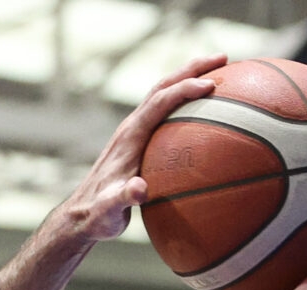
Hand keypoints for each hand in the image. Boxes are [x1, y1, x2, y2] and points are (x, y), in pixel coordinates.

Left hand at [53, 55, 225, 243]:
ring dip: (189, 78)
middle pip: (163, 86)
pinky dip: (185, 100)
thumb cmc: (99, 215)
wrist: (83, 215)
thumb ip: (124, 199)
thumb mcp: (110, 210)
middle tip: (223, 58)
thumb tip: (139, 190)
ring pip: (164, 94)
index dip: (184, 90)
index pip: (159, 103)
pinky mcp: (139, 140)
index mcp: (129, 137)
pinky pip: (165, 112)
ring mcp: (135, 131)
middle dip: (192, 69)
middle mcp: (131, 127)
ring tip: (219, 70)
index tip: (211, 85)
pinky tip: (206, 108)